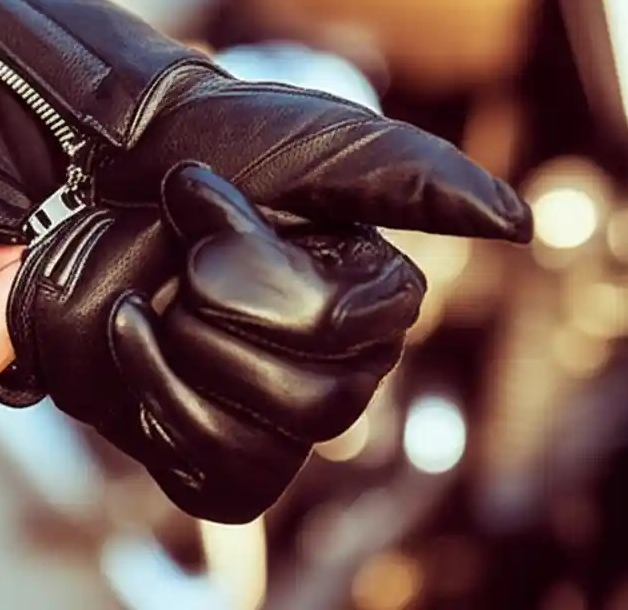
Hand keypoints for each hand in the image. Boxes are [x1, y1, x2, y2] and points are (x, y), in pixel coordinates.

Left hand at [5, 163, 426, 521]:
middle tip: (178, 262)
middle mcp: (346, 366)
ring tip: (148, 298)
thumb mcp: (320, 143)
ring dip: (184, 361)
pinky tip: (131, 335)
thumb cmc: (219, 146)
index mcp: (379, 301)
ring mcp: (283, 417)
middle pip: (317, 407)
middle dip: (218, 322)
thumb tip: (520, 224)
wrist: (107, 168)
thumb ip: (420, 181)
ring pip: (266, 449)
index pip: (345, 334)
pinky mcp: (221, 454)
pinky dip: (160, 405)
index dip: (262, 282)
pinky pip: (219, 485)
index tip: (207, 209)